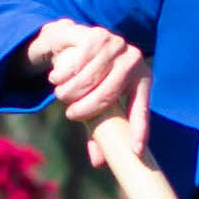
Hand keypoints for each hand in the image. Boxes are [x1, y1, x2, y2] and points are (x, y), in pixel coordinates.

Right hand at [27, 18, 149, 149]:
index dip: (139, 130)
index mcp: (143, 80)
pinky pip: (76, 62)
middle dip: (86, 109)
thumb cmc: (94, 80)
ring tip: (61, 95)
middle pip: (108, 94)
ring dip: (70, 91)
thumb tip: (98, 163)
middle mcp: (134, 61)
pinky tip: (56, 79)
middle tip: (71, 114)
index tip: (135, 150)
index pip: (141, 109)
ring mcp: (117, 45)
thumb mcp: (99, 104)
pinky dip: (63, 75)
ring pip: (89, 78)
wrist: (80, 41)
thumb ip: (101, 130)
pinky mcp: (97, 36)